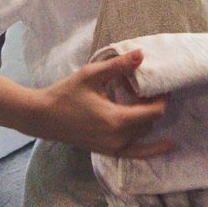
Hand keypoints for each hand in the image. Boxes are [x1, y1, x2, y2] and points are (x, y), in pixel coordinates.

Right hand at [30, 49, 174, 157]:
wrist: (40, 117)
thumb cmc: (65, 94)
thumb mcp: (92, 75)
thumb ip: (118, 66)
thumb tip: (141, 54)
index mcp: (116, 120)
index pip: (155, 112)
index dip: (163, 99)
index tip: (161, 86)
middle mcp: (118, 138)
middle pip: (150, 123)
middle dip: (151, 105)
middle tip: (142, 89)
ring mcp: (112, 148)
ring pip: (143, 134)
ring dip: (146, 119)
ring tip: (138, 101)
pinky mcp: (107, 151)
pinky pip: (136, 152)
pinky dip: (151, 148)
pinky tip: (167, 143)